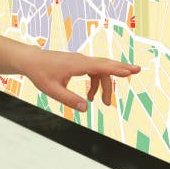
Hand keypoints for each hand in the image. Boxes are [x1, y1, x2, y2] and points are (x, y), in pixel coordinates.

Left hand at [21, 48, 139, 112]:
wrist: (32, 61)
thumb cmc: (40, 73)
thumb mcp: (52, 90)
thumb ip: (69, 100)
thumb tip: (86, 108)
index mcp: (76, 64)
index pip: (100, 66)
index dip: (116, 68)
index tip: (130, 70)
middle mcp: (81, 60)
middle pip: (105, 64)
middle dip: (121, 69)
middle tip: (137, 71)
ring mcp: (80, 60)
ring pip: (99, 70)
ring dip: (104, 86)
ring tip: (105, 103)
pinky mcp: (77, 63)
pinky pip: (93, 71)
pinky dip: (96, 83)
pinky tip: (90, 97)